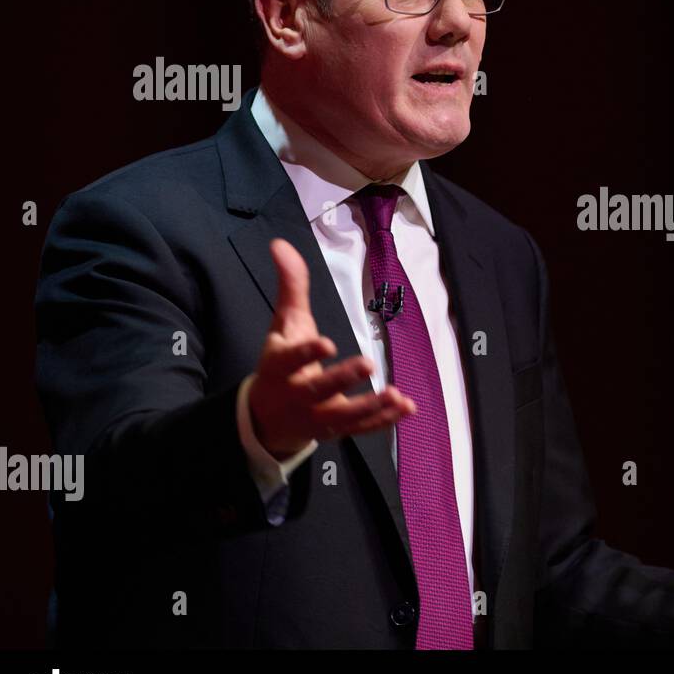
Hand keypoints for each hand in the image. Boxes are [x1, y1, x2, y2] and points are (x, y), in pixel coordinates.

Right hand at [248, 238, 413, 458]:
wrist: (266, 419)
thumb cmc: (280, 364)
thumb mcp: (284, 323)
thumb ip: (290, 285)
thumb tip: (280, 243)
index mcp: (280, 367)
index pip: (290, 359)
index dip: (307, 352)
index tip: (327, 342)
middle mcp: (297, 395)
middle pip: (319, 389)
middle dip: (342, 378)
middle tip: (367, 363)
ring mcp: (317, 417)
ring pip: (344, 415)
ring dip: (370, 406)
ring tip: (395, 394)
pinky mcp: (337, 431)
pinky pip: (362, 429)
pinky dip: (385, 421)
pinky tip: (407, 407)